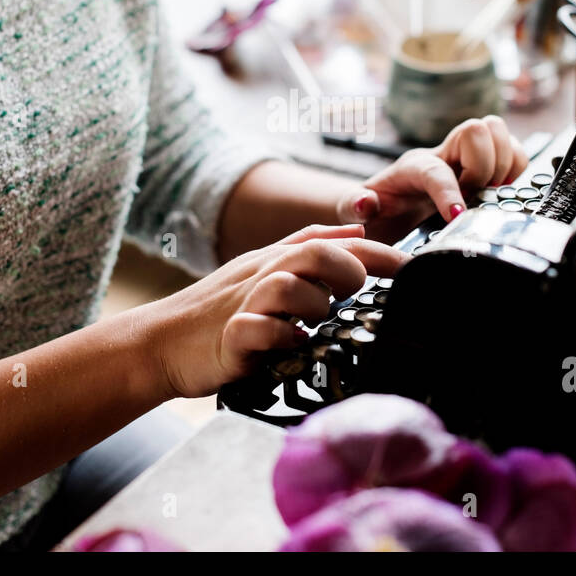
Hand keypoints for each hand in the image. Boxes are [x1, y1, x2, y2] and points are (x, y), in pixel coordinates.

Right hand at [138, 224, 409, 397]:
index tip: (413, 268)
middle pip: (316, 253)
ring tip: (315, 322)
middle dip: (347, 271)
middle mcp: (264, 274)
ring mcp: (247, 304)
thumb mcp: (265, 270)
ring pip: (291, 287)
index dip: (378, 252)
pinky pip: (262, 330)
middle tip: (354, 294)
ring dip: (314, 305)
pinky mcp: (231, 337)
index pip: (335, 243)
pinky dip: (283, 337)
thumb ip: (310, 248)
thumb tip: (357, 230)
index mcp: (277, 260)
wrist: (162, 341)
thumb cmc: (220, 310)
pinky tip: (291, 345)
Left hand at [336, 115, 527, 244]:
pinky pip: (514, 151)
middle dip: (484, 168)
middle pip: (478, 129)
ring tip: (490, 193)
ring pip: (499, 132)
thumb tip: (366, 204)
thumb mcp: (354, 212)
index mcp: (412, 166)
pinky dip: (517, 169)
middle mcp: (442, 154)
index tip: (457, 217)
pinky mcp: (485, 164)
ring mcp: (465, 156)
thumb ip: (355, 206)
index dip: (451, 193)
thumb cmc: (376, 210)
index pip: (437, 170)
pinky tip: (501, 191)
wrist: (384, 209)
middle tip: (475, 197)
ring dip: (504, 165)